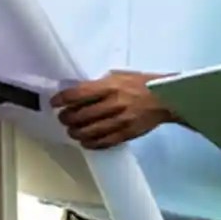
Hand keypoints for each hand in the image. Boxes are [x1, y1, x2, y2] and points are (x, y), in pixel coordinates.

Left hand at [49, 70, 175, 149]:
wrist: (165, 99)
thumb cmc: (140, 84)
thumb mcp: (118, 76)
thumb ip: (98, 85)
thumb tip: (77, 93)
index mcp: (110, 86)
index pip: (78, 94)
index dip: (62, 99)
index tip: (54, 102)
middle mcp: (114, 103)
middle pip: (81, 115)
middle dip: (67, 118)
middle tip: (62, 118)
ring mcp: (121, 120)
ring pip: (90, 131)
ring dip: (76, 132)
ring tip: (71, 131)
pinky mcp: (127, 133)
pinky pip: (104, 142)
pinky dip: (91, 143)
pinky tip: (85, 141)